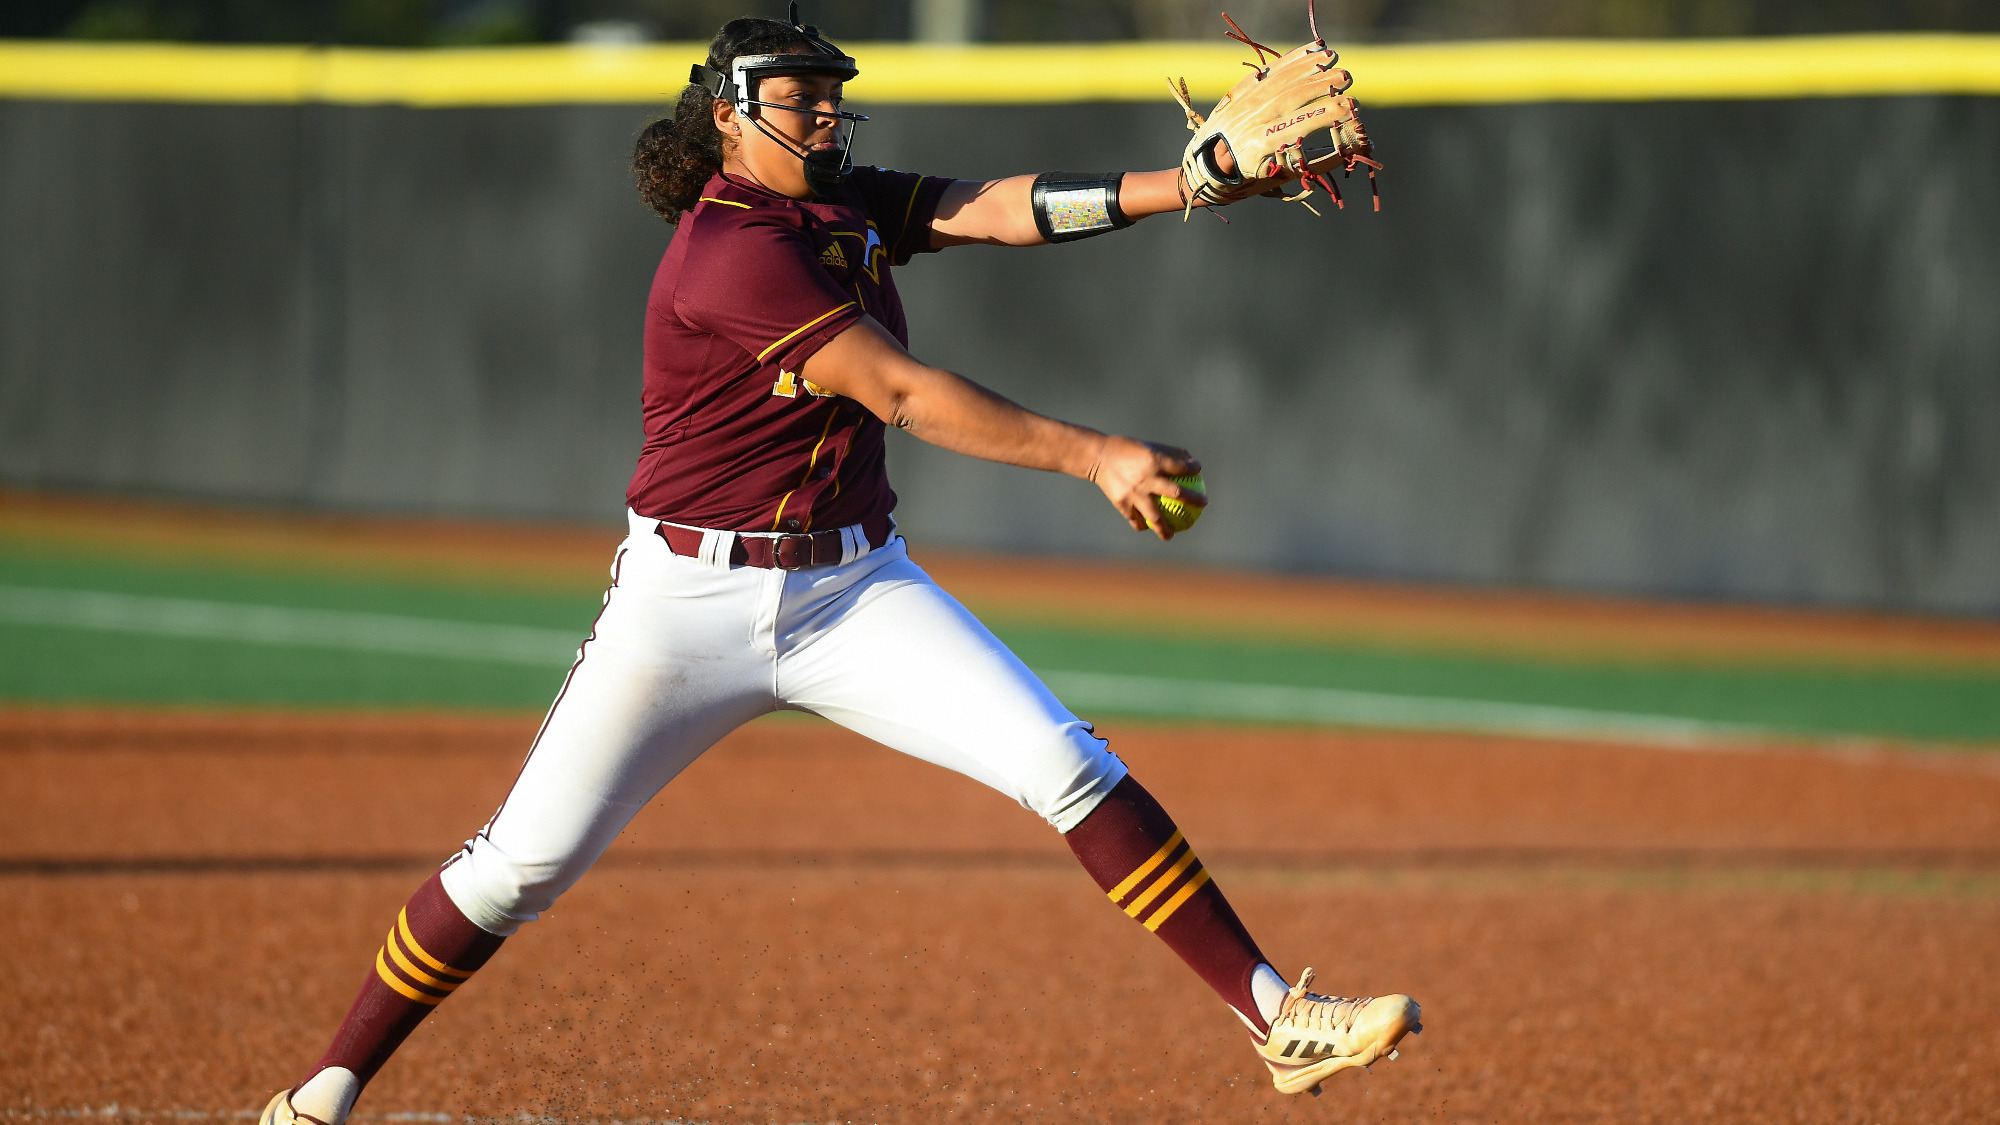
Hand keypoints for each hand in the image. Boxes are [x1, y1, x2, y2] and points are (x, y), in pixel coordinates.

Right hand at [1086, 436, 1204, 539]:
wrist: (1098, 458)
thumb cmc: (1127, 450)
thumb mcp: (1148, 446)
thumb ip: (1170, 453)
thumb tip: (1190, 461)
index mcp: (1153, 461)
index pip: (1181, 466)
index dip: (1193, 467)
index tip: (1198, 469)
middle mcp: (1146, 478)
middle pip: (1176, 493)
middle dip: (1193, 500)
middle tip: (1204, 504)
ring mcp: (1134, 493)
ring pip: (1155, 517)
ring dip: (1165, 529)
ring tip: (1171, 535)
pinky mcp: (1122, 503)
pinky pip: (1136, 519)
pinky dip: (1143, 524)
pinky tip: (1148, 527)